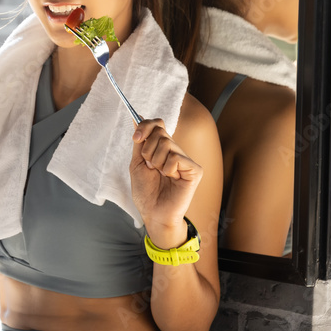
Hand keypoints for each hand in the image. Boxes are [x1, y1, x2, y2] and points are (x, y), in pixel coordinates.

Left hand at [129, 118, 202, 247]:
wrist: (153, 213)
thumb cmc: (146, 192)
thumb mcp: (137, 163)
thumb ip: (140, 142)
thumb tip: (137, 117)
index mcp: (162, 149)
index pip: (158, 124)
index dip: (145, 126)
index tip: (136, 138)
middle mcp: (176, 151)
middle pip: (160, 132)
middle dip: (147, 150)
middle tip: (150, 167)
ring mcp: (186, 160)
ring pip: (167, 144)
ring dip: (156, 161)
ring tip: (160, 175)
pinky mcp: (195, 170)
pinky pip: (176, 158)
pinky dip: (167, 169)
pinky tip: (171, 179)